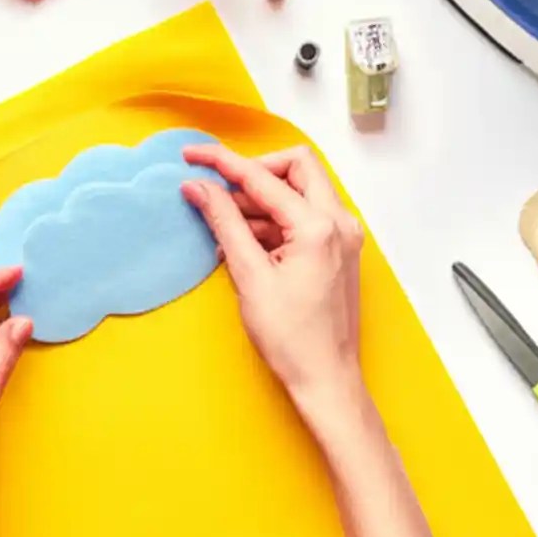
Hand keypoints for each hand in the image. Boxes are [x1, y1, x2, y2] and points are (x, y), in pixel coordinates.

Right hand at [181, 145, 363, 410]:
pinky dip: (274, 222)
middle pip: (294, 168)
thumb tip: (199, 188)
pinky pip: (304, 218)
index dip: (223, 163)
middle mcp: (340, 223)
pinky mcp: (339, 250)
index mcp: (319, 226)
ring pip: (299, 192)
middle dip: (253, 172)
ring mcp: (343, 236)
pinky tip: (244, 243)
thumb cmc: (293, 339)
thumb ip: (224, 223)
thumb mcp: (250, 276)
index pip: (264, 177)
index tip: (193, 157)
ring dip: (260, 201)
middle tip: (218, 190)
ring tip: (224, 227)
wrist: (326, 379)